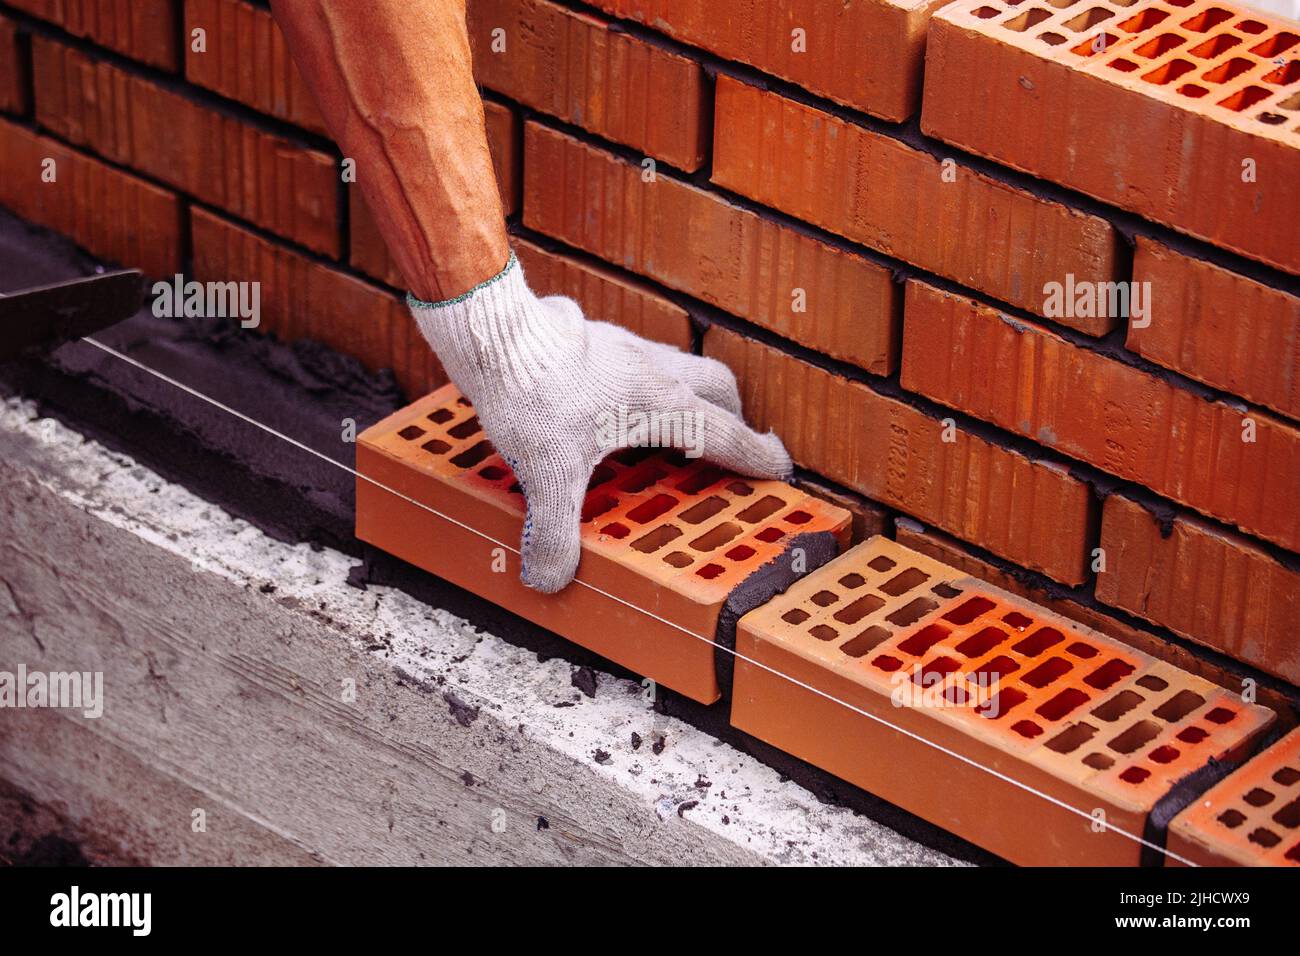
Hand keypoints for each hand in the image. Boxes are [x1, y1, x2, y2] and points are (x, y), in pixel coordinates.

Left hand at [410, 253, 792, 592]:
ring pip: (682, 368)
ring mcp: (628, 348)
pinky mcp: (598, 337)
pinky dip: (647, 383)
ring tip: (674, 427)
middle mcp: (655, 372)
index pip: (727, 435)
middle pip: (718, 389)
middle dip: (732, 418)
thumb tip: (549, 579)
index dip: (756, 456)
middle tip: (731, 445)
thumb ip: (554, 531)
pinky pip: (642, 359)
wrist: (497, 333)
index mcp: (662, 406)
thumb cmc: (532, 393)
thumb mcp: (547, 473)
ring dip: (690, 396)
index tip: (780, 467)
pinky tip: (614, 402)